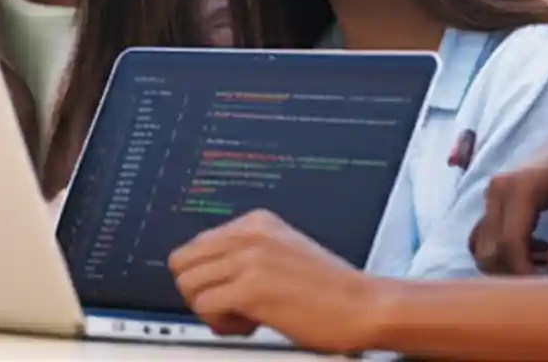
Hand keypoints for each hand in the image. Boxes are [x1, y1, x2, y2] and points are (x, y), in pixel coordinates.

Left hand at [169, 210, 385, 354]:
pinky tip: (250, 326)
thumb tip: (209, 272)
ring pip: (188, 284)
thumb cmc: (331, 289)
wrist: (364, 306)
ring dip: (208, 309)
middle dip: (199, 290)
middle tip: (228, 306)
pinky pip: (204, 306)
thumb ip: (248, 253)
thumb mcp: (283, 252)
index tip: (233, 292)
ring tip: (242, 317)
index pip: (198, 244)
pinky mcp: (251, 288)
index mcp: (256, 222)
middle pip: (183, 261)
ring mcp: (249, 259)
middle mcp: (249, 234)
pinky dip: (220, 324)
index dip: (210, 276)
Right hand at [470, 102, 547, 274]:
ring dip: (509, 262)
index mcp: (520, 187)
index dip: (526, 273)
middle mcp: (498, 189)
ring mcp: (494, 192)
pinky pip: (487, 233)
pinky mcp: (498, 196)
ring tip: (547, 259)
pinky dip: (504, 250)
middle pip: (490, 248)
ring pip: (483, 244)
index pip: (509, 244)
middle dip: (517, 271)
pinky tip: (537, 248)